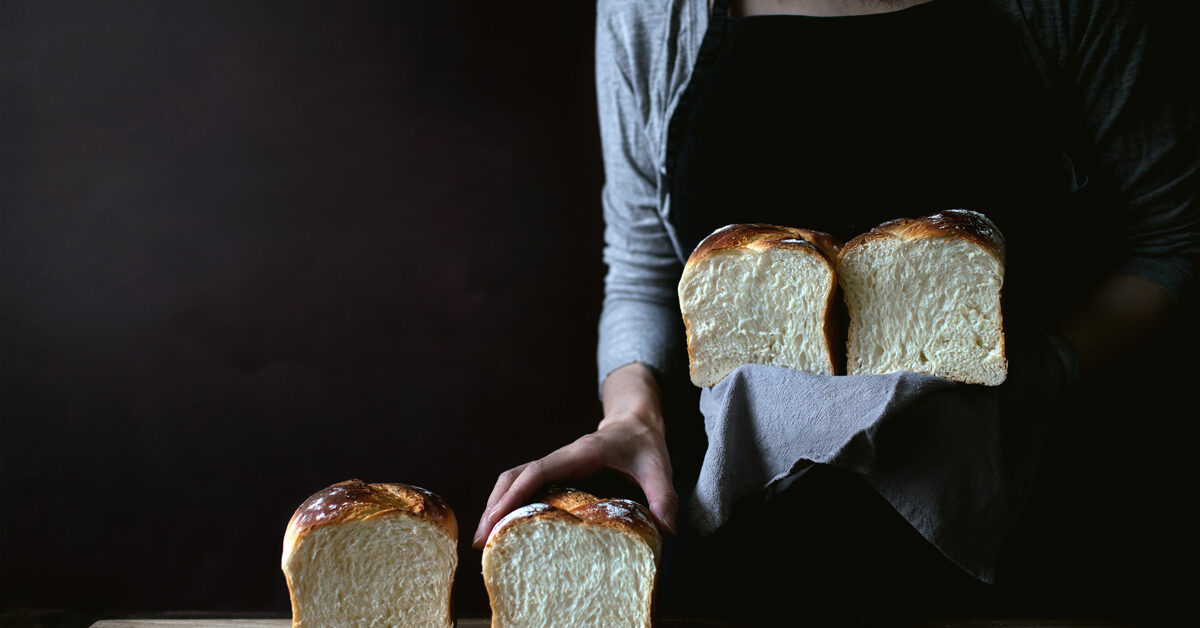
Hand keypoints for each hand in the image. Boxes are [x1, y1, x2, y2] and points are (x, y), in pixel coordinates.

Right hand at [471, 363, 676, 547]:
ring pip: (514, 480)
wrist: (637, 422)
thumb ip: (664, 498)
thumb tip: (666, 531)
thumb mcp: (660, 469)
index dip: (514, 495)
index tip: (495, 519)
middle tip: (480, 542)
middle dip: (494, 505)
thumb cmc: (645, 445)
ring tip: (486, 542)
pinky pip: (525, 486)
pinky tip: (507, 530)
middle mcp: (561, 458)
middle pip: (514, 476)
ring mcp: (556, 465)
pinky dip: (509, 504)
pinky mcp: (556, 473)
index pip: (538, 472)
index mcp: (580, 454)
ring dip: (496, 505)